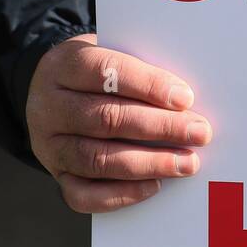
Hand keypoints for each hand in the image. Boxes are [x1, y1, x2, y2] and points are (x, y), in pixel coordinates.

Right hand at [26, 33, 212, 212]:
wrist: (56, 91)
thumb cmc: (100, 72)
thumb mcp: (114, 52)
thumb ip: (143, 69)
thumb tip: (187, 98)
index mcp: (64, 65)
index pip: (106, 72)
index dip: (147, 85)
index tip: (185, 98)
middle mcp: (49, 106)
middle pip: (105, 119)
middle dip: (159, 127)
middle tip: (199, 132)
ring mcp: (48, 144)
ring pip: (96, 159)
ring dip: (147, 164)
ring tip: (186, 163)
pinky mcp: (56, 174)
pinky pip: (82, 194)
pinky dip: (120, 194)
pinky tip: (154, 186)